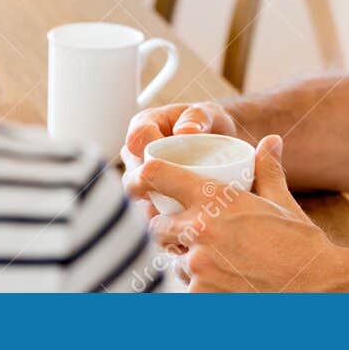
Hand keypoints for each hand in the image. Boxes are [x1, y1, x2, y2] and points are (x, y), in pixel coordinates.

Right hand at [121, 102, 240, 215]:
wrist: (217, 143)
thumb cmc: (208, 124)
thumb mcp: (208, 113)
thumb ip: (197, 117)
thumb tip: (184, 132)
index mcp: (144, 125)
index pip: (137, 139)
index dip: (152, 152)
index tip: (176, 162)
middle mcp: (134, 153)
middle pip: (131, 176)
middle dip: (152, 192)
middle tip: (178, 201)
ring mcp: (139, 177)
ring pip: (136, 201)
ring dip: (154, 213)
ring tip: (179, 222)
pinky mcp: (148, 198)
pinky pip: (147, 215)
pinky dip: (160, 226)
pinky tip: (177, 236)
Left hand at [135, 135, 343, 292]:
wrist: (316, 288)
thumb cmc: (299, 243)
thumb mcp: (281, 201)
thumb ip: (268, 169)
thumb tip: (271, 142)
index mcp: (214, 199)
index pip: (159, 176)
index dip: (145, 176)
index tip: (142, 180)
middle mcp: (199, 230)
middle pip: (156, 226)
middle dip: (167, 230)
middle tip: (186, 233)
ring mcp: (197, 266)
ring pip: (171, 262)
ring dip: (183, 261)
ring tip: (210, 262)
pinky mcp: (200, 297)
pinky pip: (185, 289)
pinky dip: (197, 288)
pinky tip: (218, 285)